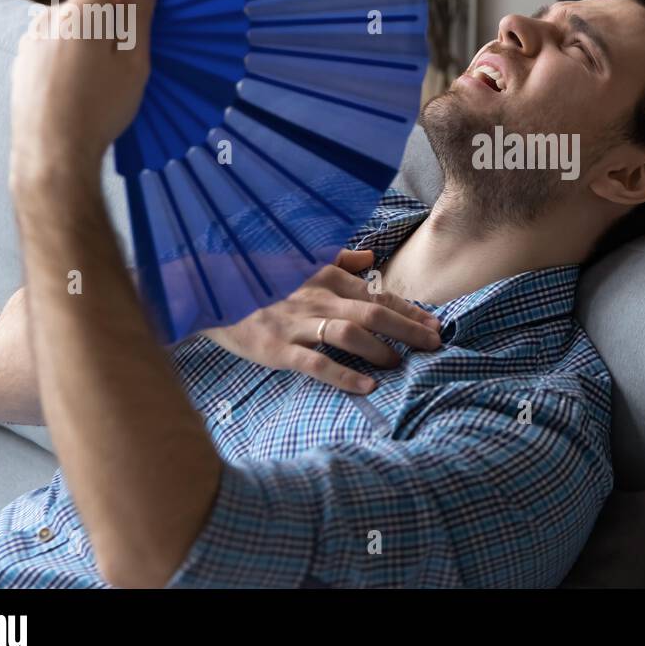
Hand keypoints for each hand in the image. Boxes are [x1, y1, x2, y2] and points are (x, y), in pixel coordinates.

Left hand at [9, 0, 160, 186]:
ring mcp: (31, 40)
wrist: (52, 153)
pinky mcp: (23, 62)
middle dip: (112, 15)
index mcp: (80, 12)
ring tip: (104, 78)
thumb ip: (139, 13)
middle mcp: (49, 18)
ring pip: (71, 23)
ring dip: (92, 37)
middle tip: (130, 55)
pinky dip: (72, 55)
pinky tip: (81, 89)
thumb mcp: (133, 61)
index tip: (140, 9)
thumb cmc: (99, 109)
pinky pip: (54, 44)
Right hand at [202, 249, 441, 393]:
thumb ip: (339, 260)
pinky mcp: (278, 348)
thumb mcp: (300, 263)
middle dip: (409, 329)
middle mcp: (318, 297)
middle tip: (435, 345)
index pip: (378, 294)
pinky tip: (367, 386)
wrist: (209, 292)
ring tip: (400, 364)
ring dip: (381, 349)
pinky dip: (344, 374)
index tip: (435, 324)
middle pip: (375, 311)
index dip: (410, 310)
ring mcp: (297, 323)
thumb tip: (370, 258)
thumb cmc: (260, 281)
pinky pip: (316, 362)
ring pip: (350, 332)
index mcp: (326, 277)